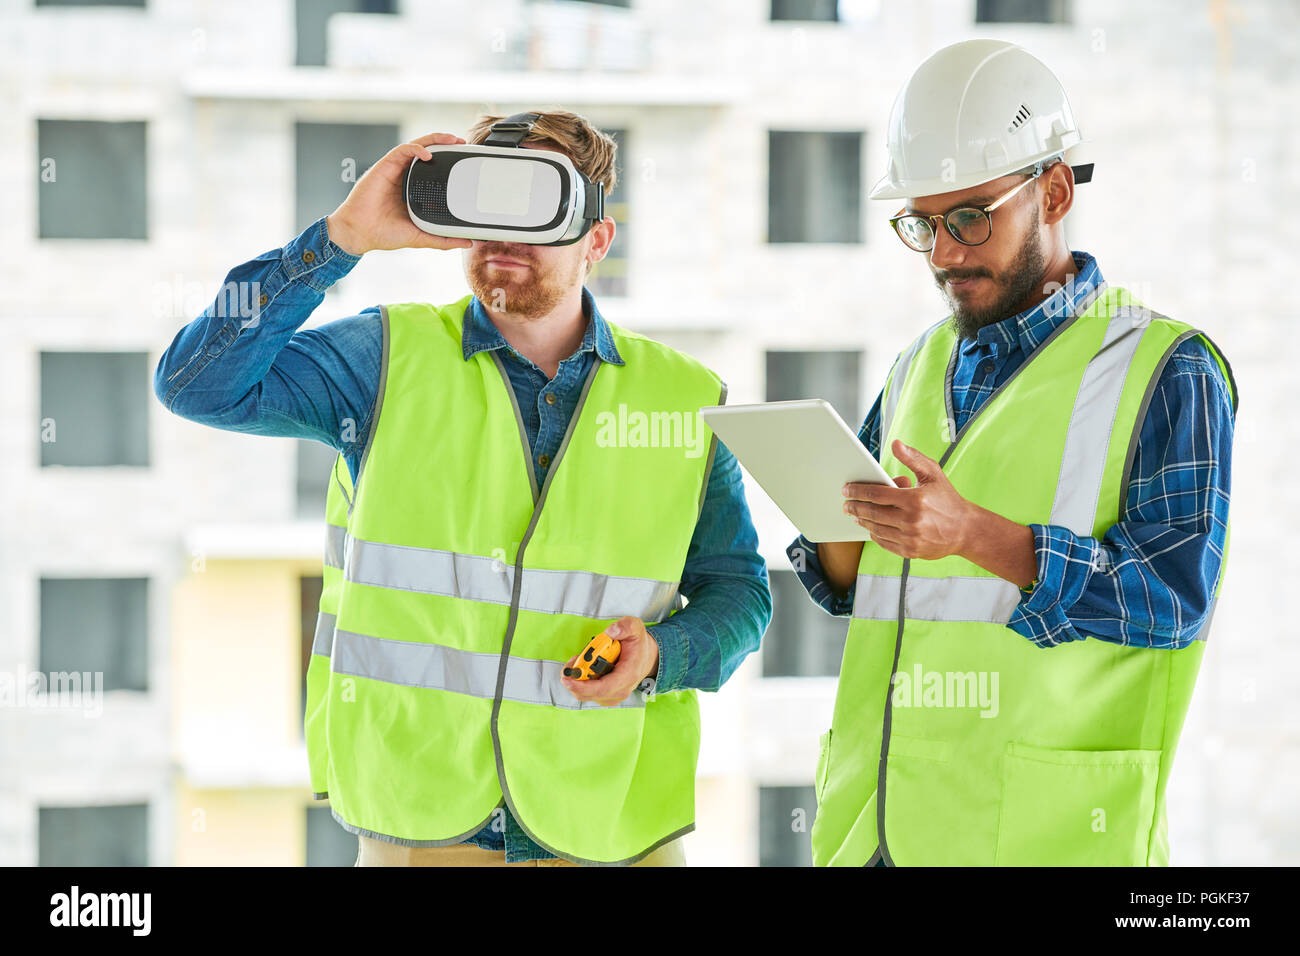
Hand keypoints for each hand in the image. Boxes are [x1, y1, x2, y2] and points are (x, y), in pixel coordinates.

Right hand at [324, 132, 474, 255]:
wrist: (360, 233)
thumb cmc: (384, 233)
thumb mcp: (421, 237)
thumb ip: (443, 239)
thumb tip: (467, 242)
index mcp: (412, 189)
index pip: (432, 168)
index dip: (448, 160)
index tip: (463, 159)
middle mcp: (404, 176)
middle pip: (426, 151)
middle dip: (444, 143)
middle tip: (461, 142)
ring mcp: (394, 170)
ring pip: (416, 146)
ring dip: (434, 140)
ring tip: (450, 139)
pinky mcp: (383, 167)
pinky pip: (401, 151)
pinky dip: (415, 149)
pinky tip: (427, 154)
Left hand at [561, 616, 658, 707]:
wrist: (645, 657)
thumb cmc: (638, 644)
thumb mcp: (635, 628)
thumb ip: (625, 626)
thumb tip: (611, 632)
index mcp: (628, 675)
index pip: (603, 688)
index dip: (583, 686)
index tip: (567, 679)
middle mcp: (621, 690)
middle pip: (589, 693)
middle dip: (575, 678)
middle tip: (573, 660)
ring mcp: (613, 695)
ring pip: (586, 695)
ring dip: (577, 679)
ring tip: (579, 660)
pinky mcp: (606, 696)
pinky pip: (587, 694)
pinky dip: (580, 682)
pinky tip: (583, 668)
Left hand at [841, 439, 974, 559]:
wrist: (966, 530)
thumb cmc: (948, 499)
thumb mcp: (933, 474)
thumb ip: (912, 458)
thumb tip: (895, 444)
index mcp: (915, 500)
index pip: (877, 494)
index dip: (858, 491)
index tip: (846, 489)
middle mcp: (911, 521)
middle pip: (872, 513)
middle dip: (855, 507)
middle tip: (846, 504)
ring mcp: (910, 538)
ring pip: (875, 529)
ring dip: (862, 521)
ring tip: (855, 514)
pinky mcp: (910, 552)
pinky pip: (884, 542)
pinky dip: (874, 534)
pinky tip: (870, 527)